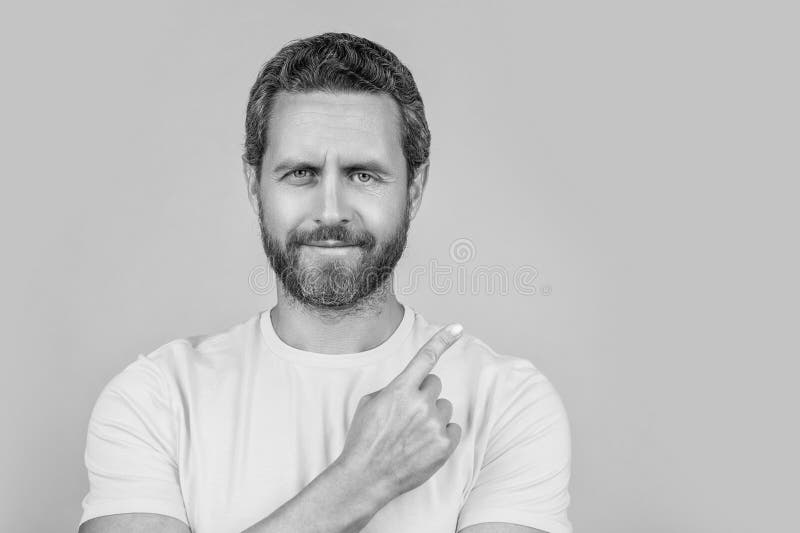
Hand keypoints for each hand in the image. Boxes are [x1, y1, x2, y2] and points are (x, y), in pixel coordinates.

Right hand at [336, 323, 464, 501]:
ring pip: (445, 407)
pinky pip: (454, 429)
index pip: (426, 357)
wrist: (366, 477)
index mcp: (400, 390)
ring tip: (413, 434)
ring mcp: (434, 425)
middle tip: (409, 414)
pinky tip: (424, 445)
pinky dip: (442, 435)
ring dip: (433, 415)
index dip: (443, 339)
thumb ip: (395, 389)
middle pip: (435, 384)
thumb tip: (411, 387)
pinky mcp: (444, 445)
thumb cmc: (364, 439)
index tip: (458, 327)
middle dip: (425, 394)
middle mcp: (420, 404)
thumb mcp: (370, 403)